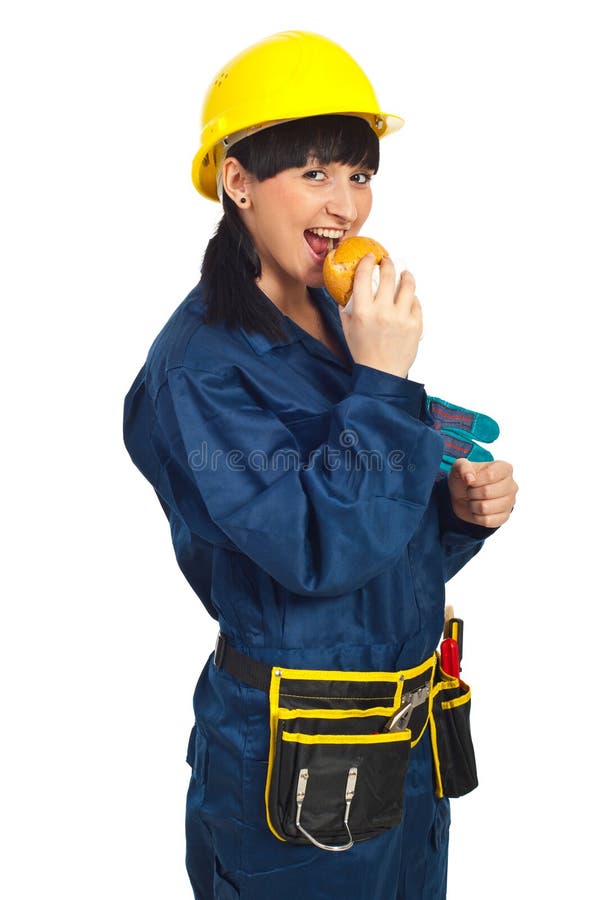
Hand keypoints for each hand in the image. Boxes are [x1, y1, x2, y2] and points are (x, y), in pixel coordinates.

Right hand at [339, 256, 421, 378]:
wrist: (381, 374)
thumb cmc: (364, 353)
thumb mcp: (348, 329)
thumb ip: (346, 308)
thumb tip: (348, 290)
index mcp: (363, 312)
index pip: (365, 276)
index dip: (368, 262)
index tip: (370, 258)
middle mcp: (382, 312)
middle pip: (389, 275)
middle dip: (389, 264)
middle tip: (388, 262)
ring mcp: (401, 318)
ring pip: (408, 285)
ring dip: (406, 276)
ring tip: (405, 274)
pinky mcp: (415, 325)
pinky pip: (416, 303)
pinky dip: (412, 298)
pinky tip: (408, 297)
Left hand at [448, 459, 517, 527]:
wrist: (462, 496)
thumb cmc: (464, 478)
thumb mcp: (459, 466)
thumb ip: (463, 467)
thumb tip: (470, 479)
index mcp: (504, 468)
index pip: (490, 475)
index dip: (475, 480)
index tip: (470, 481)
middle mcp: (511, 485)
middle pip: (487, 492)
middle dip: (472, 493)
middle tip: (471, 491)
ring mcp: (510, 502)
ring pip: (485, 508)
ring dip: (473, 505)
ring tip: (474, 500)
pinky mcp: (505, 517)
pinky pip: (487, 521)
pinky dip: (476, 516)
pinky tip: (477, 510)